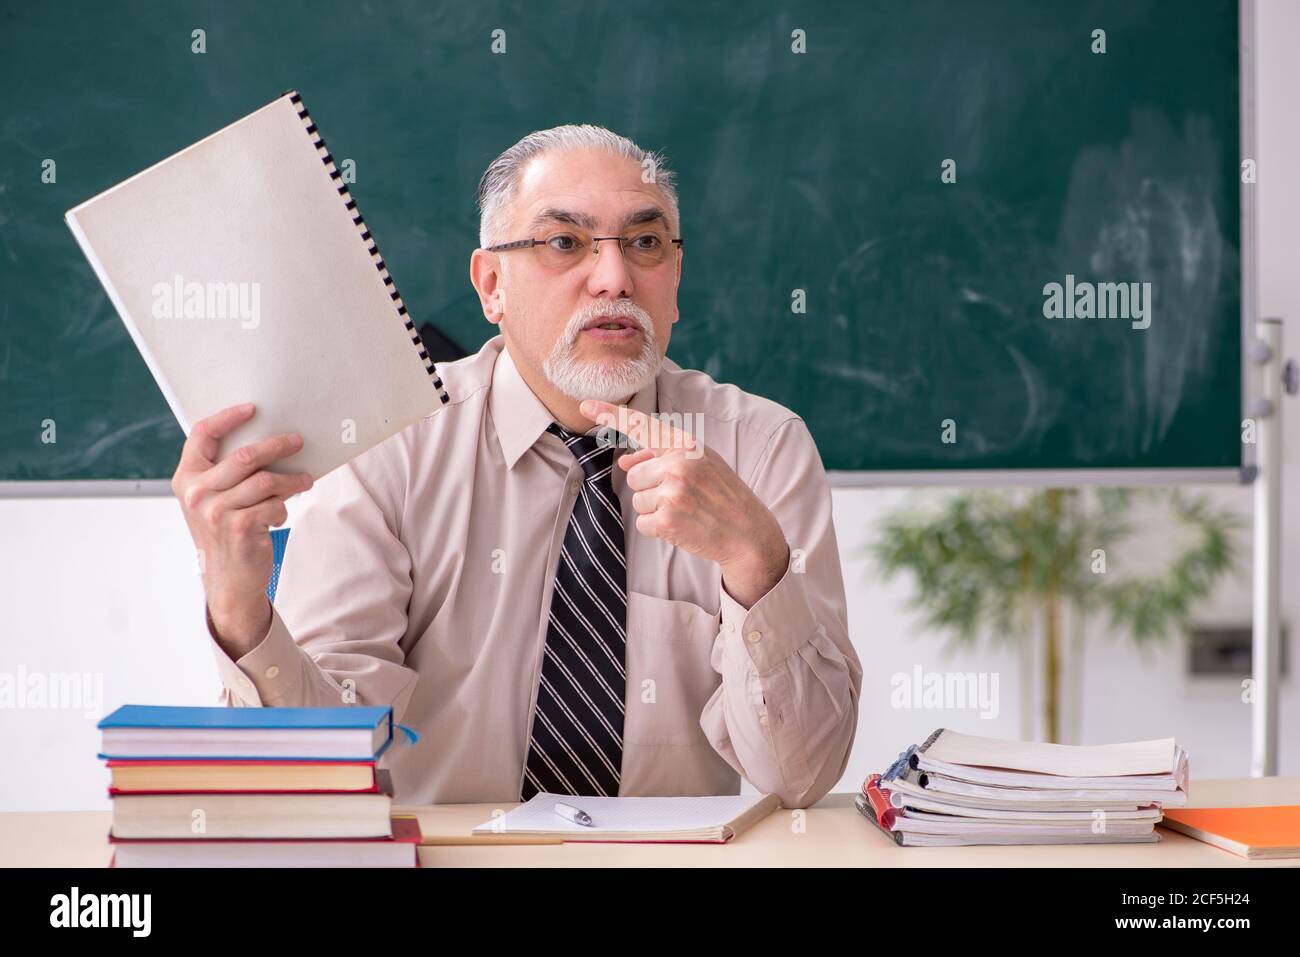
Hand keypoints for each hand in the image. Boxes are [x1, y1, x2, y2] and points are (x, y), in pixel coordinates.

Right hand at [171, 403, 313, 654]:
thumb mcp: (212, 500)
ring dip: (292, 480)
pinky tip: (280, 514)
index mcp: (186, 478)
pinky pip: (274, 504)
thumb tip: (266, 440)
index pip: (202, 435)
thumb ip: (224, 473)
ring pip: (266, 480)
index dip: (228, 417)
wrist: (228, 578)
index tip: (253, 409)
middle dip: (278, 445)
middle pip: (245, 455)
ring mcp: (216, 511)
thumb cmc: (224, 532)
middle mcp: (196, 493)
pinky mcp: (239, 527)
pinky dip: (283, 508)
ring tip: (306, 481)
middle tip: (299, 441)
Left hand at [580, 399, 788, 607]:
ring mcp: (673, 492)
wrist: (748, 532)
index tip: (585, 405)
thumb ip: (662, 457)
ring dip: (654, 509)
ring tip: (685, 511)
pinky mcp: (667, 519)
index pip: (642, 426)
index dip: (610, 414)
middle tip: (682, 497)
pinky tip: (682, 526)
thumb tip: (623, 461)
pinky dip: (658, 529)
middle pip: (633, 475)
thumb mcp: (700, 465)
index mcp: (687, 446)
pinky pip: (643, 522)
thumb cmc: (722, 495)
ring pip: (637, 499)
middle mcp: (678, 464)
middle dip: (649, 488)